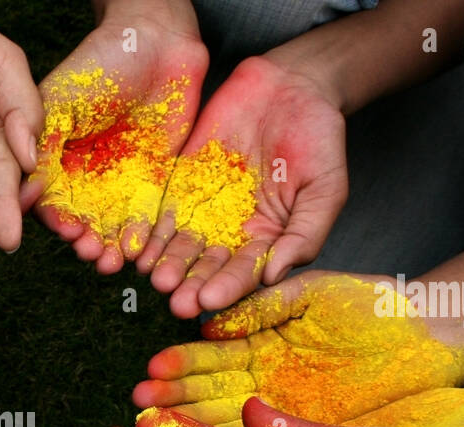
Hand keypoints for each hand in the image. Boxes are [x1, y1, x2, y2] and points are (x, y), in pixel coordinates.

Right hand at [22, 3, 206, 272]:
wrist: (156, 46)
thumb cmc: (99, 65)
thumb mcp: (61, 104)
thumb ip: (40, 146)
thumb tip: (21, 192)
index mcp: (51, 161)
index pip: (44, 200)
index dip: (51, 219)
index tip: (60, 231)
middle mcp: (81, 178)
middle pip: (77, 222)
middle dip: (82, 240)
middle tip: (88, 250)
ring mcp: (115, 184)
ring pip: (108, 227)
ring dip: (108, 247)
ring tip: (111, 261)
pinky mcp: (149, 184)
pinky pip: (143, 218)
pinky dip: (140, 238)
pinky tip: (138, 251)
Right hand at [133, 272, 463, 426]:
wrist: (432, 338)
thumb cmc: (376, 306)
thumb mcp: (311, 292)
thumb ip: (264, 304)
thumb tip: (211, 321)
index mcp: (261, 345)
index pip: (212, 358)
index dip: (182, 365)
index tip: (152, 370)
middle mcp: (266, 385)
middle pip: (210, 397)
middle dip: (172, 401)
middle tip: (138, 406)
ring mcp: (286, 416)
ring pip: (229, 426)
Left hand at [138, 56, 347, 315]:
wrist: (291, 88)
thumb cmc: (318, 140)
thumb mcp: (325, 188)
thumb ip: (304, 233)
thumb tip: (276, 275)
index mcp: (264, 243)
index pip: (244, 273)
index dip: (228, 287)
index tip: (211, 300)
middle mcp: (228, 234)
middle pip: (206, 266)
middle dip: (191, 284)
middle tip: (177, 302)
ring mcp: (201, 210)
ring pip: (179, 244)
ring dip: (167, 263)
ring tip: (156, 278)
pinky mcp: (178, 184)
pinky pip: (159, 212)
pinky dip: (148, 230)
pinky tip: (137, 247)